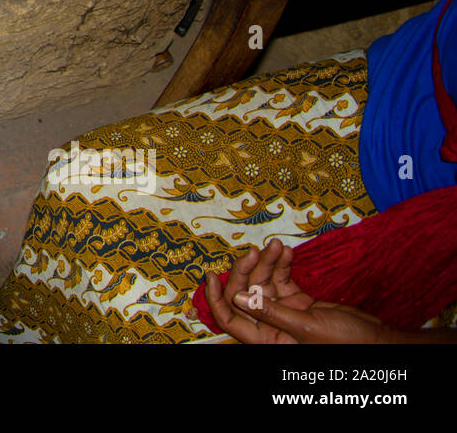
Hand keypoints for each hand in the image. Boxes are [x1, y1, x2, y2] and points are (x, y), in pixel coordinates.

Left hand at [204, 240, 395, 343]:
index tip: (211, 275)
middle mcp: (270, 325)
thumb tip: (237, 298)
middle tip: (253, 251)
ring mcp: (283, 311)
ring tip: (275, 245)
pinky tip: (284, 250)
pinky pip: (281, 278)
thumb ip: (270, 312)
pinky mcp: (297, 300)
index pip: (230, 319)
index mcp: (266, 339)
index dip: (216, 298)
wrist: (377, 339)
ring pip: (264, 281)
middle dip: (247, 270)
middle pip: (245, 293)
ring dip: (268, 261)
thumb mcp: (305, 326)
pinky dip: (281, 263)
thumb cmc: (345, 342)